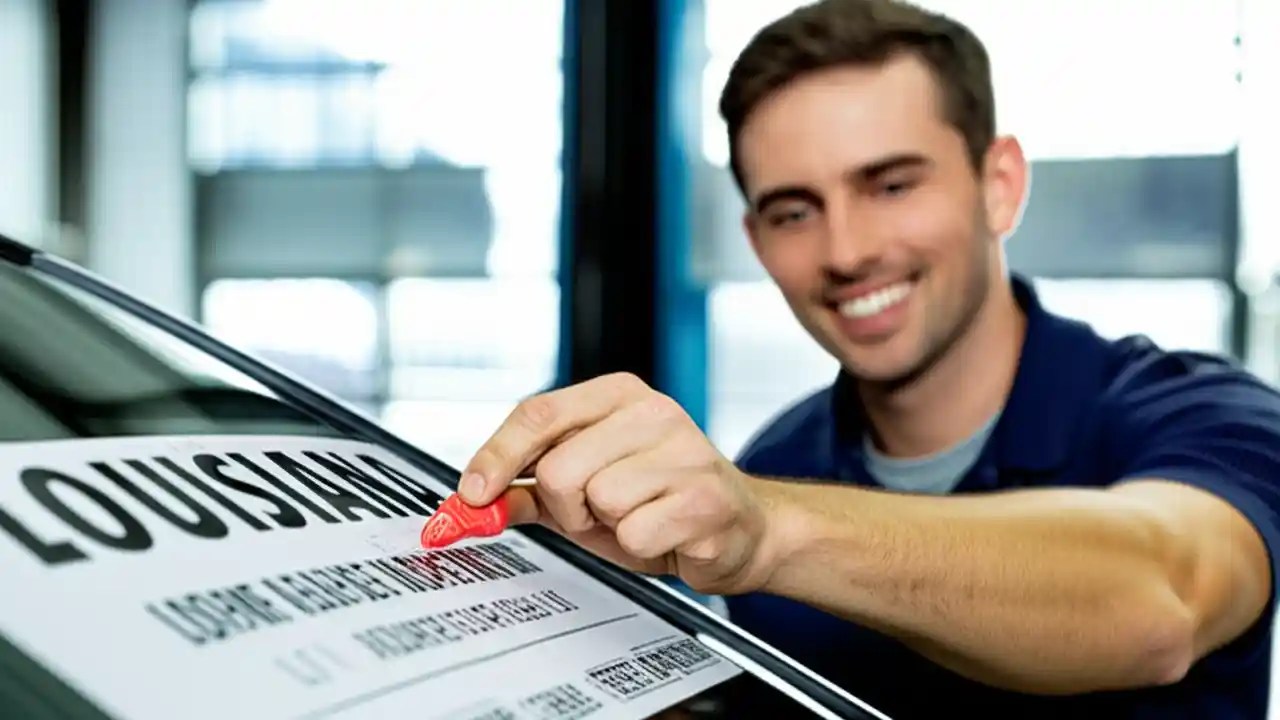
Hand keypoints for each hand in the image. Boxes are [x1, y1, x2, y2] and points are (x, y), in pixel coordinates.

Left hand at [457, 373, 781, 594]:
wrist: (743, 529)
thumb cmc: (660, 501)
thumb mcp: (586, 491)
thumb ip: (529, 490)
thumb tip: (475, 500)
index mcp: (619, 396)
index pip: (539, 413)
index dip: (497, 456)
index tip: (473, 492)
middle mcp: (653, 413)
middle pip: (558, 469)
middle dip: (566, 507)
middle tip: (597, 513)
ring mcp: (684, 451)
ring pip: (597, 501)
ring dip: (607, 527)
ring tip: (638, 519)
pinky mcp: (705, 497)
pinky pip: (634, 534)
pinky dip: (641, 546)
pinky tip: (666, 533)